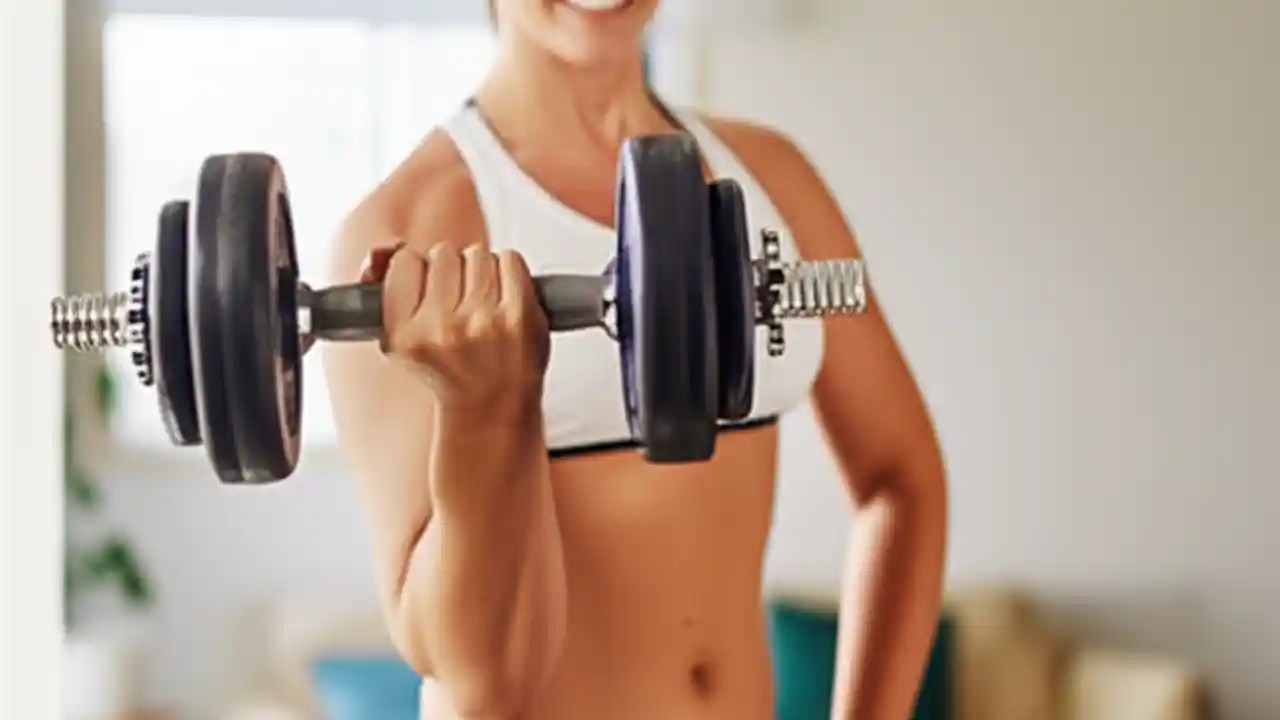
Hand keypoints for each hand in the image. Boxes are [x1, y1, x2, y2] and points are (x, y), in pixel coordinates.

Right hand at [361, 241, 549, 417]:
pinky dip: (509, 271)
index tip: (427, 287)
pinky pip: (510, 260)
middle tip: (458, 297)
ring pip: (477, 254)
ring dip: (481, 269)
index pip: (404, 261)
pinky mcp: (520, 315)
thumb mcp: (399, 336)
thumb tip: (382, 249)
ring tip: (482, 300)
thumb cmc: (448, 369)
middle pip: (443, 253)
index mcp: (404, 335)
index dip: (418, 269)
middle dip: (451, 269)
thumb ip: (383, 282)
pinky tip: (504, 295)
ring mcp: (483, 322)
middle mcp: (442, 329)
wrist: (494, 405)